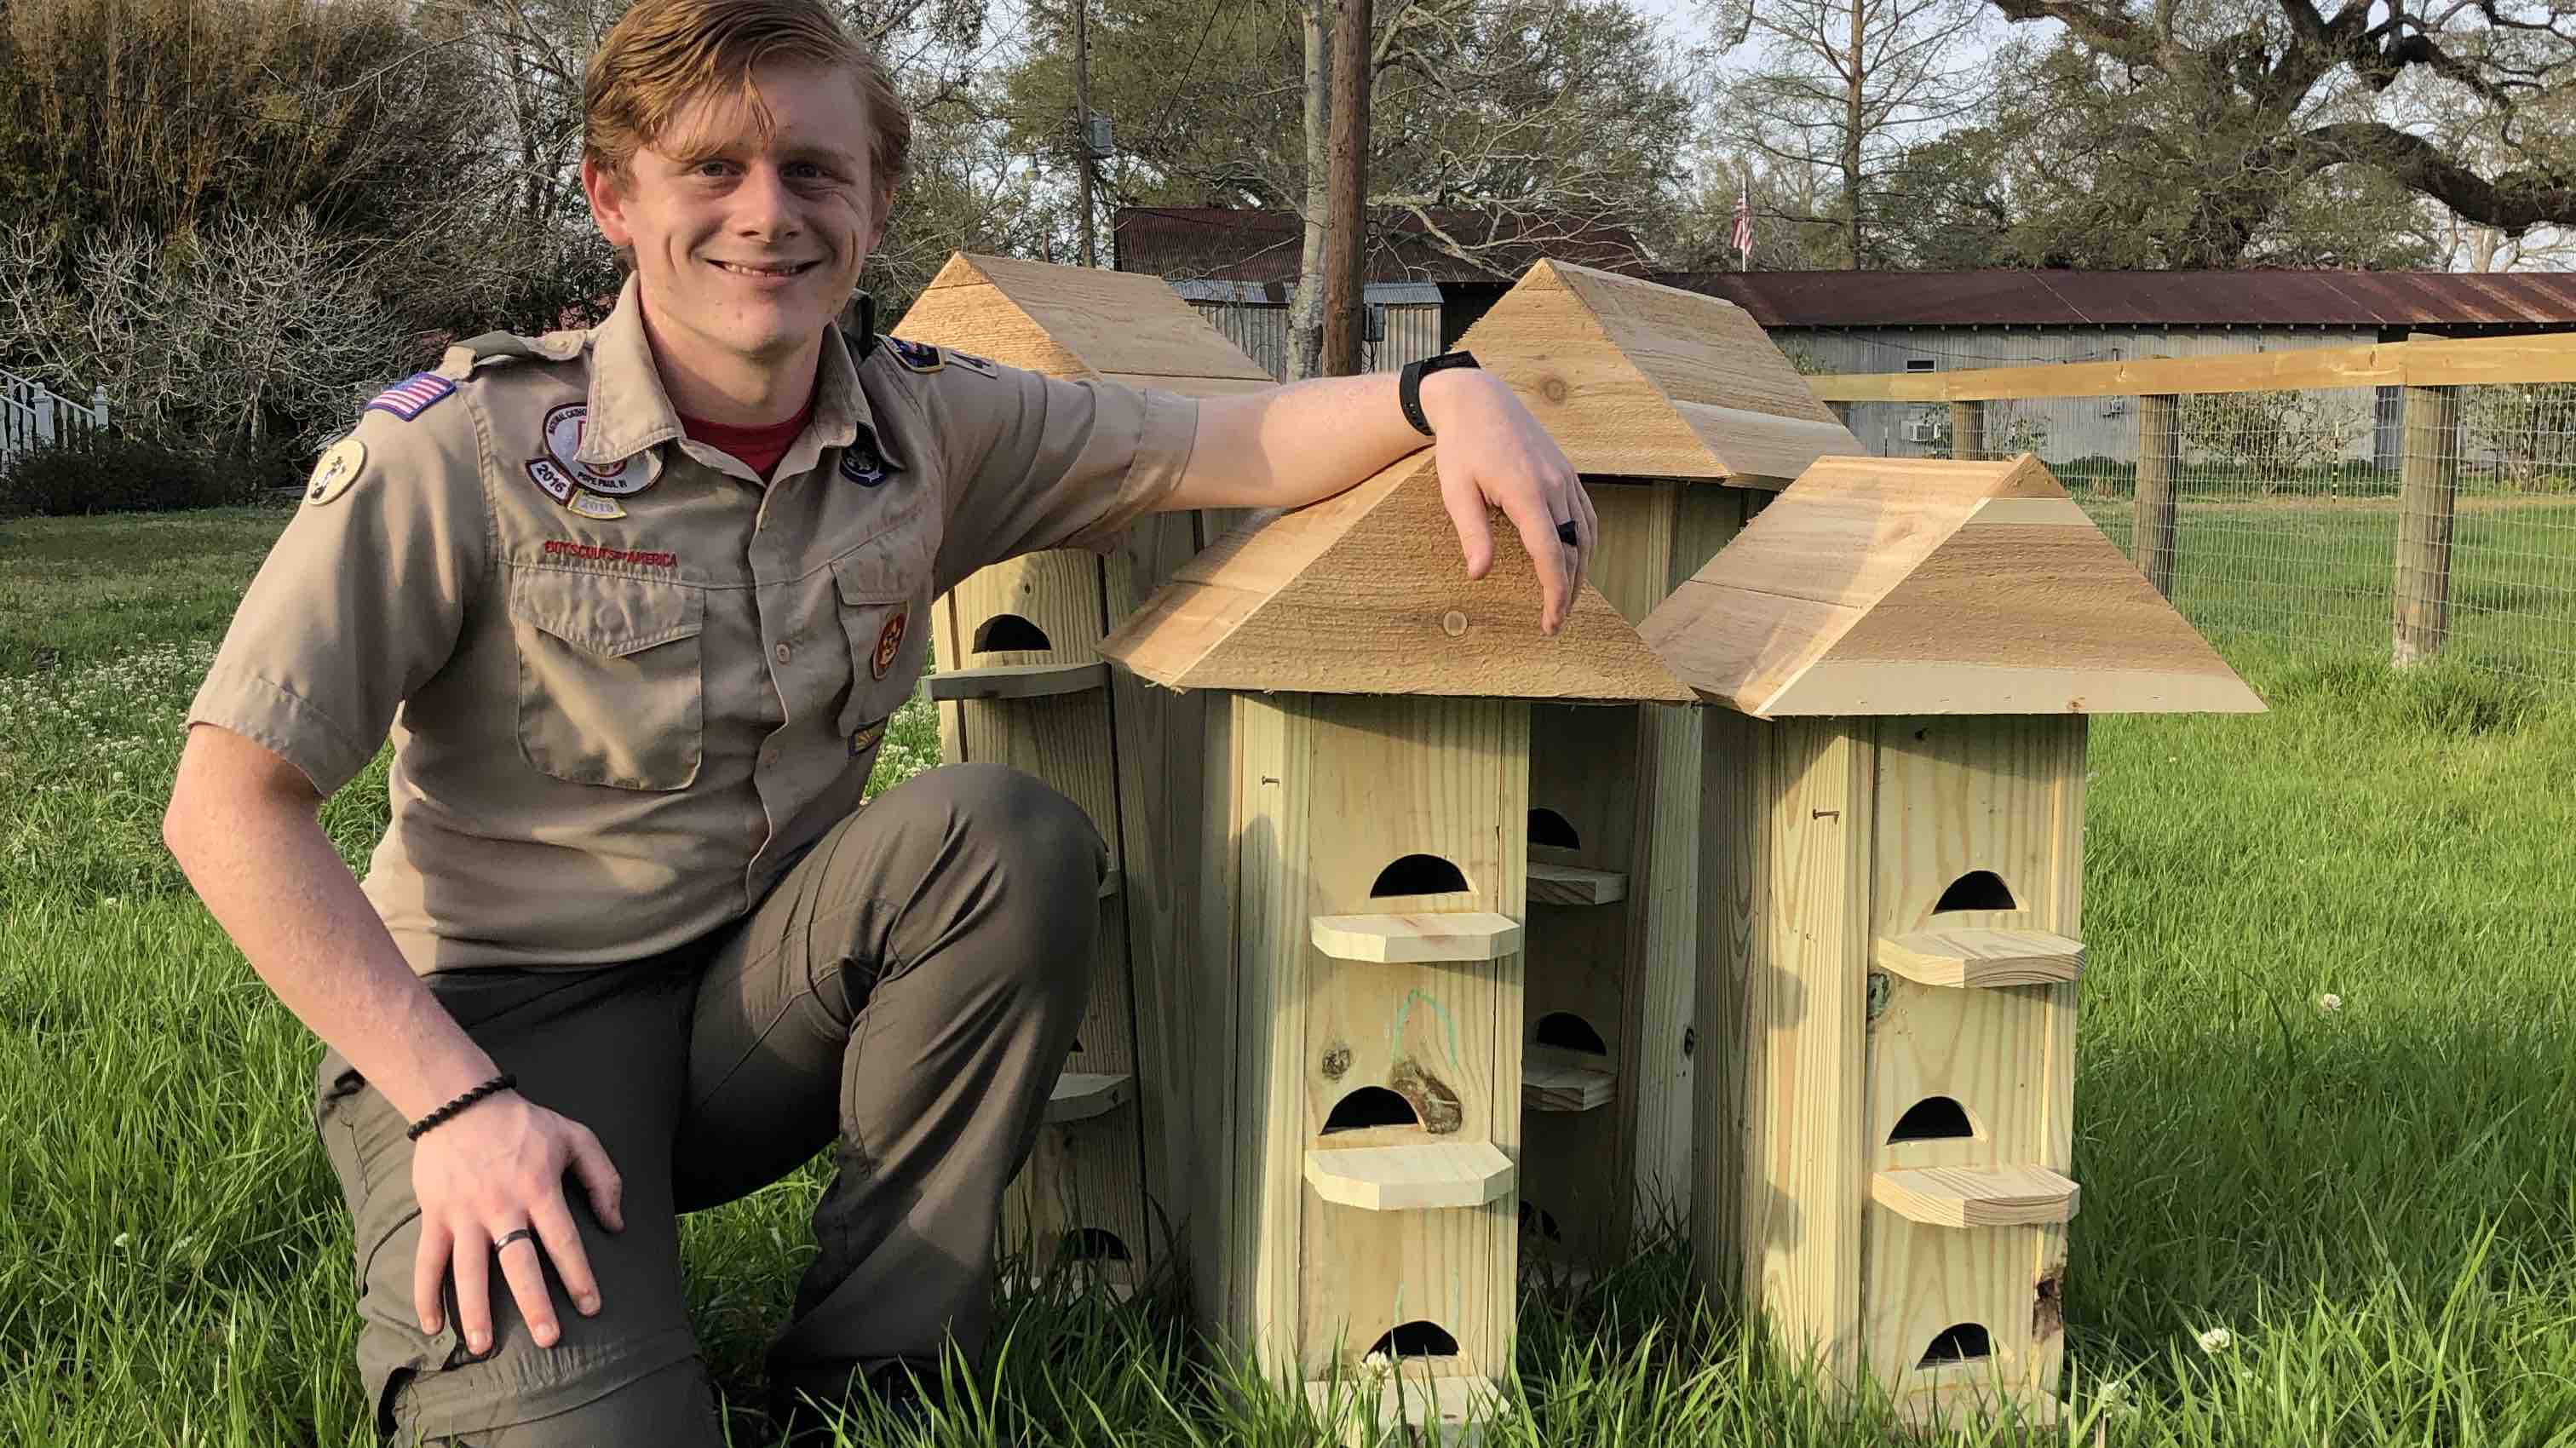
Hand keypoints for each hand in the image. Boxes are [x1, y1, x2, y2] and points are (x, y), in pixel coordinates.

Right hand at [410, 1090, 622, 1354]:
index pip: (563, 1240)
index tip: (591, 1307)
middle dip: (534, 1303)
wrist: (461, 1102)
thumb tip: (617, 1224)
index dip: (579, 1275)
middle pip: (519, 1263)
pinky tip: (433, 1324)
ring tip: (484, 1346)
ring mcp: (463, 1213)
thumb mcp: (576, 1137)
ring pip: (468, 1269)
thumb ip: (603, 1178)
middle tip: (547, 1339)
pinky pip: (427, 1260)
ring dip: (476, 1310)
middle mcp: (501, 1205)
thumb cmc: (525, 1124)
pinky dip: (426, 1294)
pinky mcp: (434, 1215)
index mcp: (539, 1188)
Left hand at [1420, 368, 1595, 634]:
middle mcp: (1554, 485)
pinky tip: (1578, 560)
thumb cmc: (1461, 446)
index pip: (1551, 554)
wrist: (1479, 400)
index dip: (1555, 593)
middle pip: (1575, 550)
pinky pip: (1587, 515)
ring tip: (1567, 599)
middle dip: (1569, 591)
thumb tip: (1480, 575)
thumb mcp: (1456, 490)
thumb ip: (1472, 533)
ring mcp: (1566, 477)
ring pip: (1587, 535)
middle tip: (1556, 622)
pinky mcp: (1568, 472)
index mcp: (1526, 492)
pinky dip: (1587, 543)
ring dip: (1582, 571)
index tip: (1550, 622)